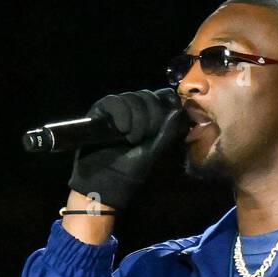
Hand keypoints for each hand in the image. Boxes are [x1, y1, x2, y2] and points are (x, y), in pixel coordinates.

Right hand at [68, 87, 188, 212]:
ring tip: (131, 139)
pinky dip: (122, 113)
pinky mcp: (100, 111)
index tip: (160, 127)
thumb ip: (166, 131)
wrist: (104, 181)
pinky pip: (114, 101)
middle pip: (147, 95)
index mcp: (148, 120)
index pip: (160, 97)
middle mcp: (133, 112)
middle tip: (143, 137)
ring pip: (132, 97)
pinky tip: (122, 129)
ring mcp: (116, 110)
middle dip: (150, 116)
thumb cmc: (130, 170)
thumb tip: (177, 109)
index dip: (162, 107)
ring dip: (137, 118)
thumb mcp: (154, 151)